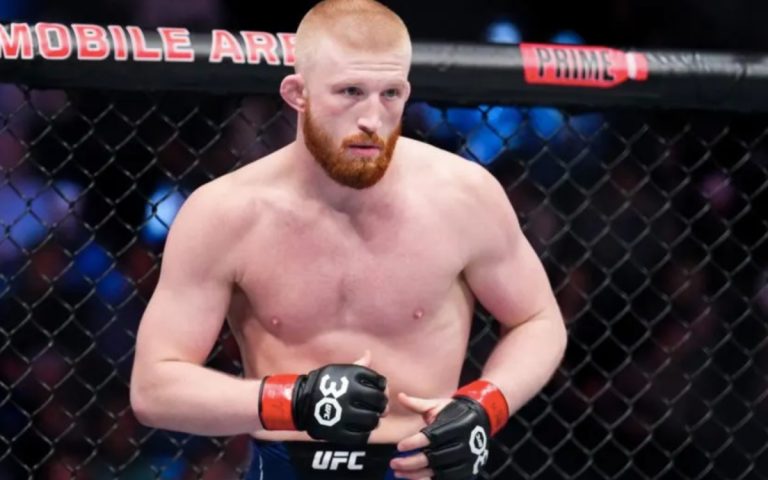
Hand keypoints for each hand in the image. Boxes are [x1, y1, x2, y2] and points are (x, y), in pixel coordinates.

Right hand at [259, 350, 387, 444]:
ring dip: (374, 420)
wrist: (298, 402)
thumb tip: (369, 353)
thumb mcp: (338, 371)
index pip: (379, 382)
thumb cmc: (323, 384)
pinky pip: (361, 436)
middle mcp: (350, 394)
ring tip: (370, 418)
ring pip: (373, 420)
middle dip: (382, 404)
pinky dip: (364, 433)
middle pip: (379, 401)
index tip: (379, 390)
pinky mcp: (339, 432)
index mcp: (351, 376)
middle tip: (379, 407)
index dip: (382, 387)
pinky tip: (361, 428)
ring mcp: (345, 414)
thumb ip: (358, 365)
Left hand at [391, 380, 509, 479]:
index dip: (415, 443)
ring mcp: (466, 459)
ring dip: (416, 474)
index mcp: (455, 426)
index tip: (400, 446)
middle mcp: (463, 444)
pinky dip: (430, 479)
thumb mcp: (437, 404)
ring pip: (438, 471)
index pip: (432, 437)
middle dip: (411, 463)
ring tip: (399, 473)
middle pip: (433, 458)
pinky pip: (447, 478)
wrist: (480, 419)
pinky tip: (415, 478)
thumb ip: (417, 403)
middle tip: (394, 463)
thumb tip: (399, 396)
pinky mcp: (468, 469)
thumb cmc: (455, 411)